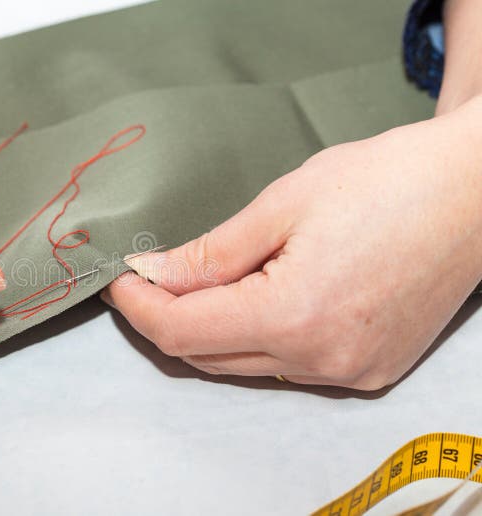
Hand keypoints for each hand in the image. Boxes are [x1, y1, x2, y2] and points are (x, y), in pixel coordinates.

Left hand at [103, 97, 481, 389]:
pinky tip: (256, 298)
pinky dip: (256, 337)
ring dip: (210, 328)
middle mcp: (321, 360)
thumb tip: (152, 272)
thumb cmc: (386, 182)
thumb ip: (208, 253)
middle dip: (167, 317)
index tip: (119, 279)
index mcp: (293, 316)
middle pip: (206, 355)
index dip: (138, 306)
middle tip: (150, 276)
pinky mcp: (369, 371)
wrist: (473, 192)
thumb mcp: (282, 205)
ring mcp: (348, 372)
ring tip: (202, 281)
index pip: (181, 331)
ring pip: (243, 365)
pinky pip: (285, 366)